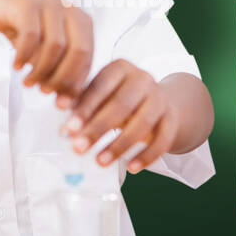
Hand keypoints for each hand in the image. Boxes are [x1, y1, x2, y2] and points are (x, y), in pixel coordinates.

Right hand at [0, 0, 93, 105]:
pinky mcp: (28, 5)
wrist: (2, 0)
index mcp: (83, 24)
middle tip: (44, 91)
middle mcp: (71, 12)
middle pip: (78, 52)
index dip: (75, 84)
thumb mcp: (48, 52)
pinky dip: (24, 56)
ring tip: (28, 82)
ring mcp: (50, 6)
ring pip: (55, 46)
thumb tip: (65, 104)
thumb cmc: (30, 29)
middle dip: (62, 78)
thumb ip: (60, 74)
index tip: (59, 101)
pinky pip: (31, 36)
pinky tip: (17, 67)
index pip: (88, 59)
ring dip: (41, 70)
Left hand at [63, 59, 178, 172]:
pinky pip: (162, 139)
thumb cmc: (118, 98)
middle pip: (121, 105)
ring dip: (119, 145)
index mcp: (120, 68)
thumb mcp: (100, 95)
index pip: (100, 87)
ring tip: (100, 161)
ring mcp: (160, 98)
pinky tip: (131, 167)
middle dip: (97, 129)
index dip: (84, 109)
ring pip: (142, 123)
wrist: (155, 100)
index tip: (68, 129)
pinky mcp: (172, 118)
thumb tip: (63, 129)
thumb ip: (80, 107)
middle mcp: (143, 79)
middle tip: (78, 148)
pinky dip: (146, 155)